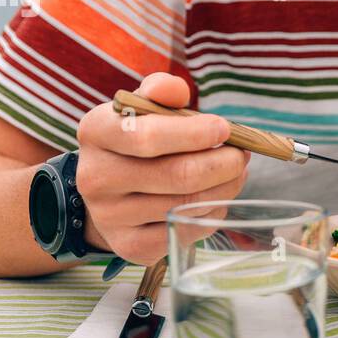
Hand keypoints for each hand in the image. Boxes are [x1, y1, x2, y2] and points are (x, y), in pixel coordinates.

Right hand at [76, 73, 249, 264]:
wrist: (109, 190)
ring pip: (187, 205)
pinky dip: (211, 214)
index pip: (147, 136)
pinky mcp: (129, 246)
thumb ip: (162, 91)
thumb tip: (177, 91)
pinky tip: (214, 198)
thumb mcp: (143, 107)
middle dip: (223, 163)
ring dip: (225, 188)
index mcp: (96, 132)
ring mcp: (110, 217)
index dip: (194, 134)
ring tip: (234, 173)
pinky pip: (186, 231)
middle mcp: (96, 177)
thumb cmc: (137, 140)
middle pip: (178, 175)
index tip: (224, 129)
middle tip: (241, 155)